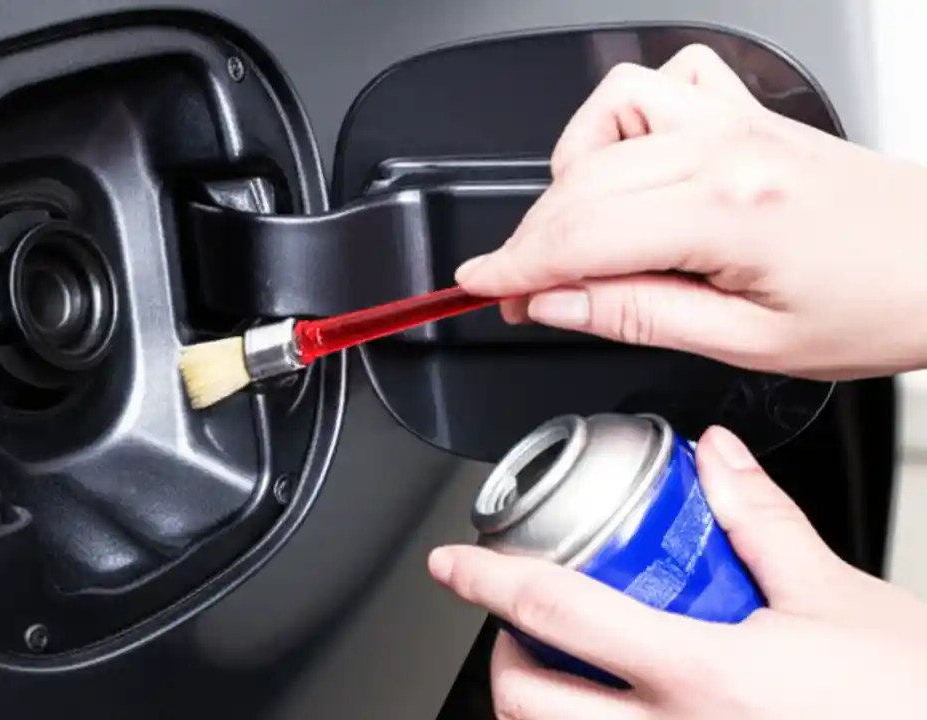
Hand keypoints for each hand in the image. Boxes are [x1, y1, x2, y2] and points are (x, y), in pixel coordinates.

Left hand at [427, 426, 926, 718]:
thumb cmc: (912, 701)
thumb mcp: (838, 602)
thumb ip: (763, 522)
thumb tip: (717, 457)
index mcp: (702, 675)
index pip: (555, 611)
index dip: (485, 578)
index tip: (452, 564)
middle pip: (526, 705)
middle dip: (503, 658)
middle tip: (519, 625)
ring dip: (539, 708)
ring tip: (565, 673)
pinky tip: (619, 711)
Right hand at [454, 44, 926, 379]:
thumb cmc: (876, 307)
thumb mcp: (748, 343)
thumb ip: (639, 315)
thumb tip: (556, 304)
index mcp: (729, 210)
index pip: (581, 234)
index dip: (516, 267)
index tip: (479, 288)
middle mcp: (726, 148)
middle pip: (580, 182)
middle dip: (532, 241)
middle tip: (525, 293)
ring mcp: (735, 119)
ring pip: (606, 115)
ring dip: (573, 175)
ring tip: (584, 232)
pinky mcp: (746, 112)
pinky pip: (660, 83)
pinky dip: (623, 121)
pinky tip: (631, 167)